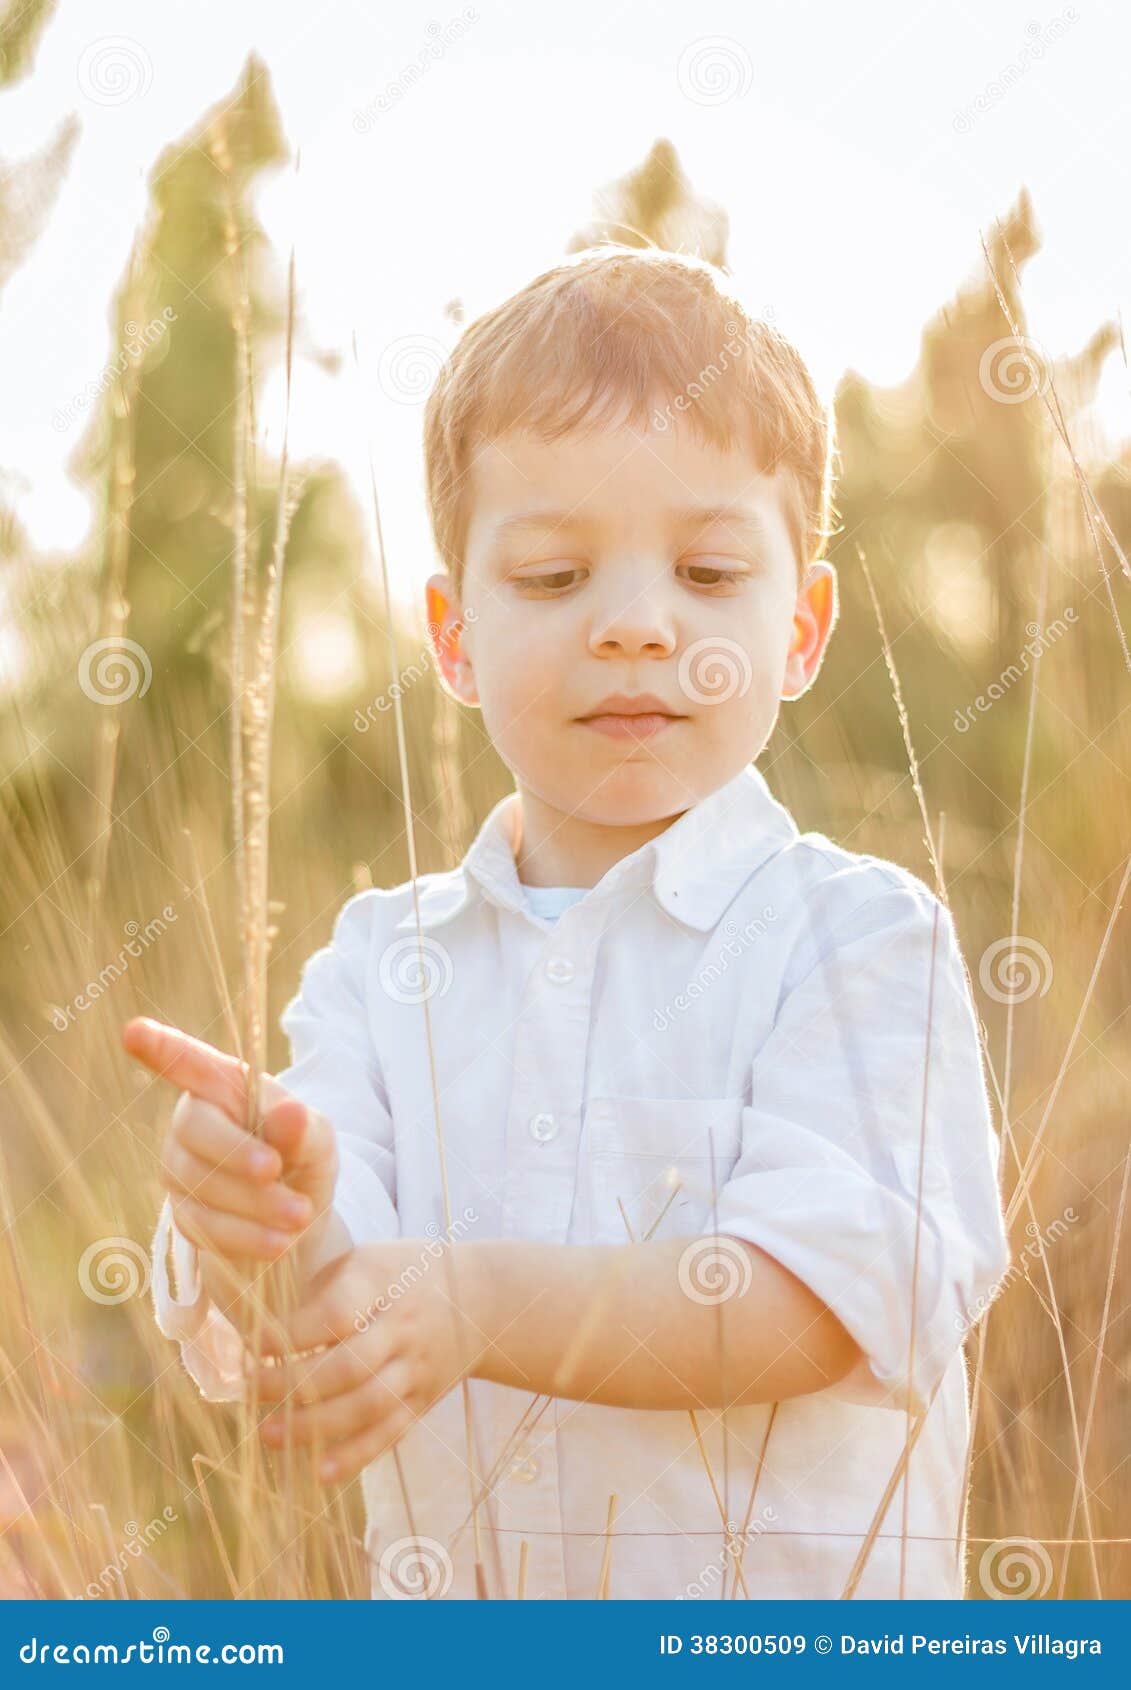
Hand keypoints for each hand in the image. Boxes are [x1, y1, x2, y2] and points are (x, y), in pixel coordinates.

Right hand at [122, 1016, 339, 1264]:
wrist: (297, 1223)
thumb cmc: (303, 1160)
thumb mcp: (318, 1141)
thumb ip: (304, 1129)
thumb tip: (290, 1114)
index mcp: (226, 1089)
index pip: (191, 1064)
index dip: (162, 1048)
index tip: (134, 1032)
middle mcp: (194, 1123)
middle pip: (194, 1128)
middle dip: (235, 1151)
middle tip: (275, 1169)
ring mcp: (181, 1170)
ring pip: (199, 1182)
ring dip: (254, 1202)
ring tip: (300, 1214)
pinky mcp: (185, 1216)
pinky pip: (206, 1227)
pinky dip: (246, 1235)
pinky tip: (279, 1243)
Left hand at [249, 1241, 487, 1481]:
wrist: (482, 1299)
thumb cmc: (403, 1275)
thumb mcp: (365, 1261)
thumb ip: (318, 1293)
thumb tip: (260, 1338)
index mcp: (381, 1281)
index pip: (333, 1314)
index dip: (289, 1334)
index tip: (250, 1346)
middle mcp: (402, 1325)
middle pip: (348, 1365)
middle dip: (292, 1385)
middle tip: (250, 1392)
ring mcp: (417, 1367)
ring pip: (367, 1405)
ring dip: (315, 1426)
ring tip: (270, 1436)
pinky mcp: (424, 1400)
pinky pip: (390, 1433)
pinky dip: (355, 1456)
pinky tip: (319, 1472)